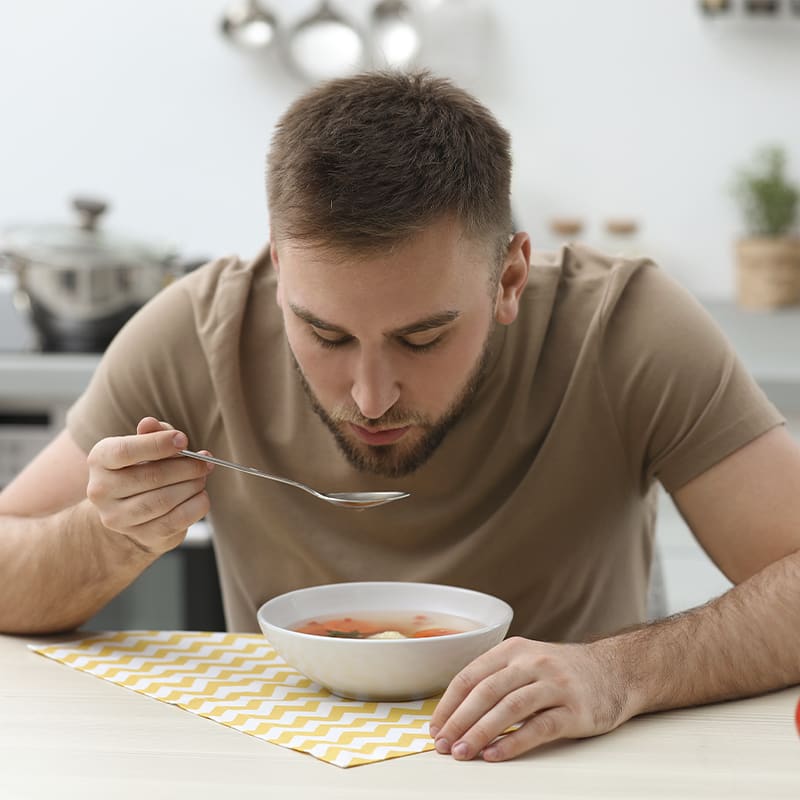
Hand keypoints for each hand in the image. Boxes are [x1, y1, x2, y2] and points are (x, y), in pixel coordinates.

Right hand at [86, 417, 212, 553]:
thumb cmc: (142, 468)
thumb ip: (152, 433)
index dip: (158, 444)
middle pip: (151, 477)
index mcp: (100, 459)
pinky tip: (202, 496)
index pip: (125, 452)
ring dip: (192, 486)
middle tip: (204, 462)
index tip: (184, 440)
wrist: (132, 511)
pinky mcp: (139, 536)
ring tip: (202, 477)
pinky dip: (195, 506)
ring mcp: (117, 517)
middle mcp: (101, 490)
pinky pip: (174, 521)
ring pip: (163, 501)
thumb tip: (150, 424)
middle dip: (186, 468)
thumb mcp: (146, 446)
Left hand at [428, 636, 631, 761]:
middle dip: (459, 721)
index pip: (470, 676)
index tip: (435, 728)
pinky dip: (513, 743)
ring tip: (463, 753)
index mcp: (513, 650)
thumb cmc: (561, 673)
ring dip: (480, 733)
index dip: (449, 704)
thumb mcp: (527, 662)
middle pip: (486, 692)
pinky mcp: (574, 710)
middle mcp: (532, 662)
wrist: (615, 671)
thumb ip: (496, 680)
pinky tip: (495, 755)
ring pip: (508, 709)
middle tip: (443, 746)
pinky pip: (538, 727)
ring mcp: (554, 685)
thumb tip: (455, 714)